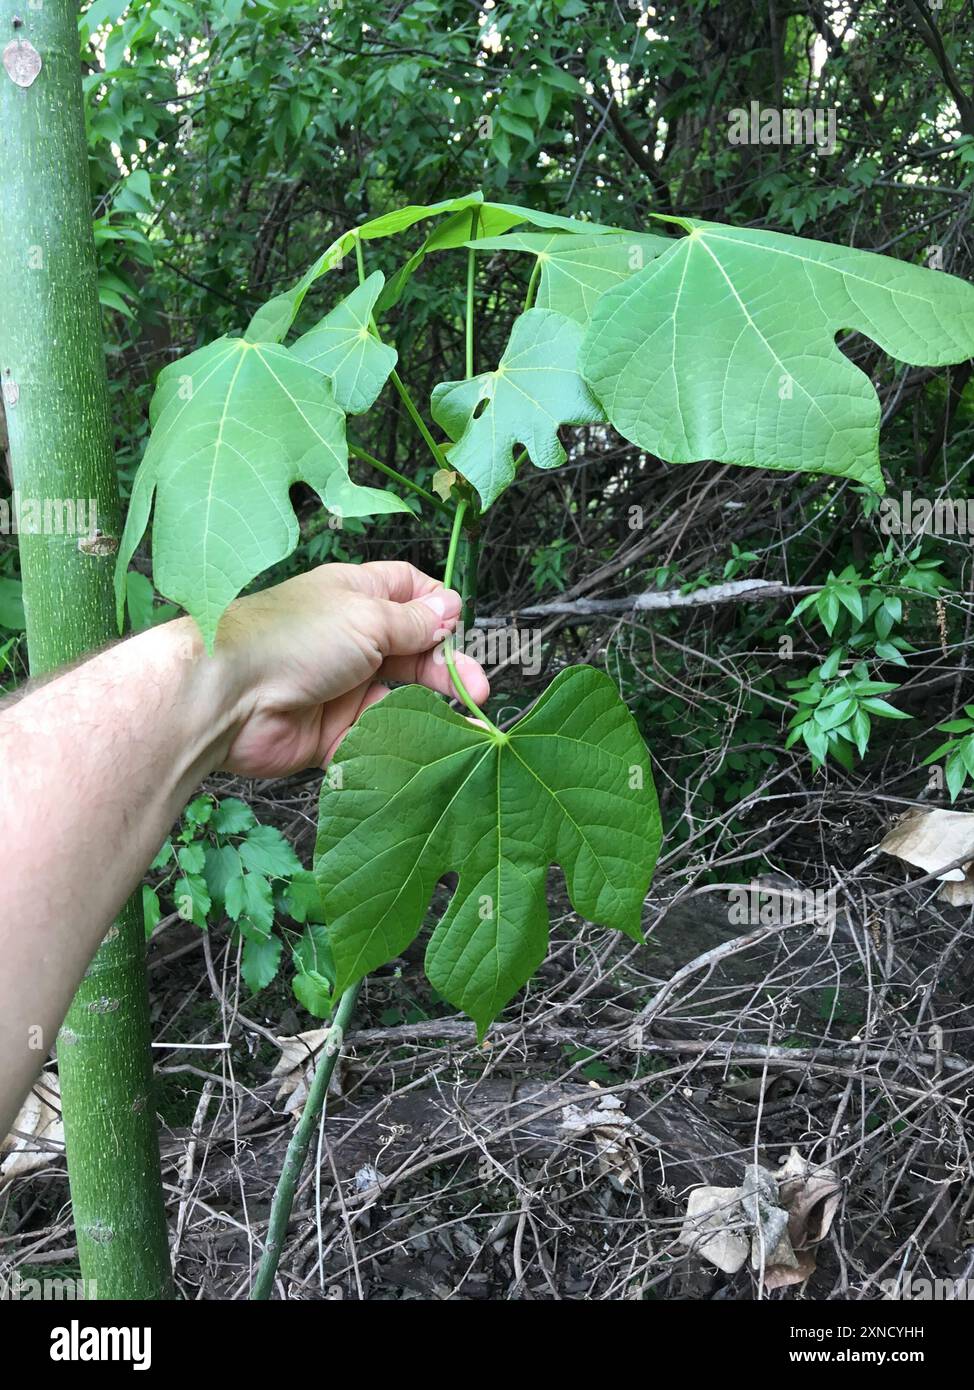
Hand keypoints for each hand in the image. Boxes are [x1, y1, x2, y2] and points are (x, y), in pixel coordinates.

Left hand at [215, 561, 488, 776]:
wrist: (228, 698)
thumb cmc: (290, 639)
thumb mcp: (365, 616)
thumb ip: (411, 621)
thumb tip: (448, 610)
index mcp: (355, 596)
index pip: (408, 591)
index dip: (438, 607)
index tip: (460, 627)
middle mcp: (351, 638)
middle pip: (414, 650)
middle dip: (448, 667)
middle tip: (477, 690)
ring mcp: (342, 687)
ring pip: (401, 698)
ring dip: (432, 709)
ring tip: (467, 722)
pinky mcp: (334, 733)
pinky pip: (378, 739)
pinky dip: (403, 744)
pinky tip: (431, 747)